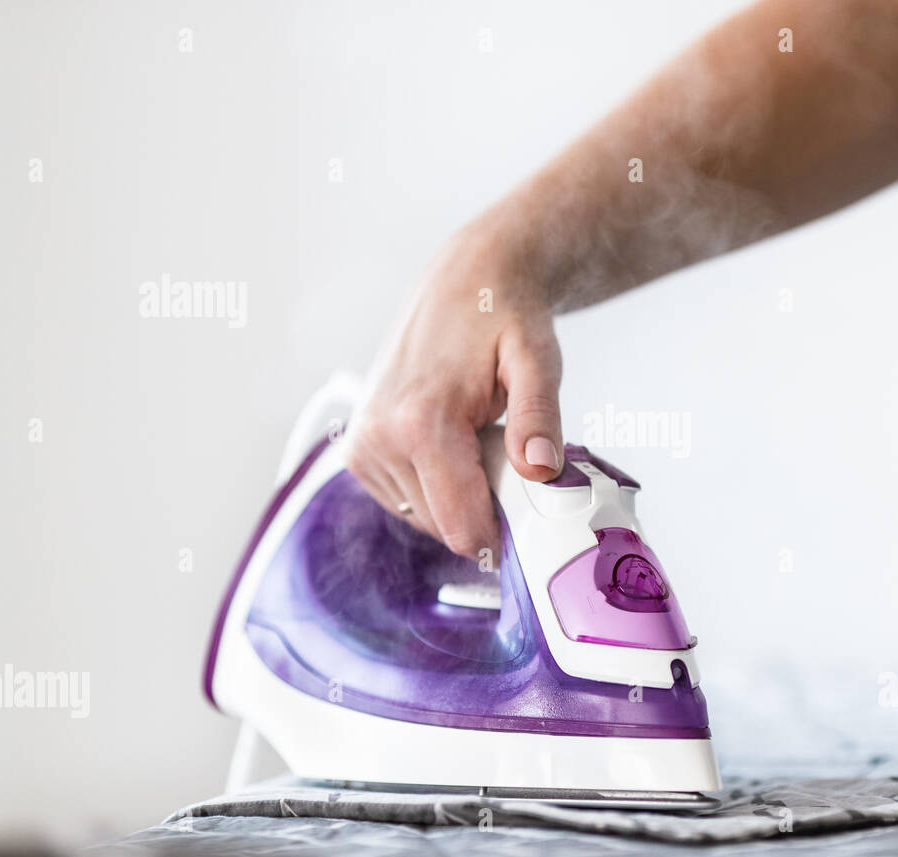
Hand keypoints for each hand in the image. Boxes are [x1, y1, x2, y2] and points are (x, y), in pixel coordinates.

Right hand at [346, 231, 563, 559]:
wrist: (465, 281)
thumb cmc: (505, 318)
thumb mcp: (537, 361)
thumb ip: (539, 418)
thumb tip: (539, 471)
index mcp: (420, 423)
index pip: (462, 528)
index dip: (503, 535)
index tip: (527, 511)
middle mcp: (379, 437)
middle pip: (445, 529)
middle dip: (483, 508)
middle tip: (505, 456)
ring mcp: (362, 445)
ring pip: (424, 519)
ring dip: (458, 496)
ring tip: (475, 439)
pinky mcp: (357, 449)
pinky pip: (405, 501)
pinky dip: (435, 486)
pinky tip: (451, 443)